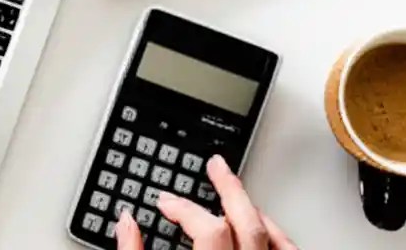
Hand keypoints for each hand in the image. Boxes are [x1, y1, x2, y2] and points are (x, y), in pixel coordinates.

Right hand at [116, 155, 296, 249]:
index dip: (184, 208)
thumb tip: (127, 222)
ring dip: (253, 210)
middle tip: (216, 167)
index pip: (209, 229)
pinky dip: (278, 235)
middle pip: (248, 223)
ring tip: (237, 192)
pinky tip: (265, 224)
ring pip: (272, 236)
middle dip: (230, 189)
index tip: (166, 201)